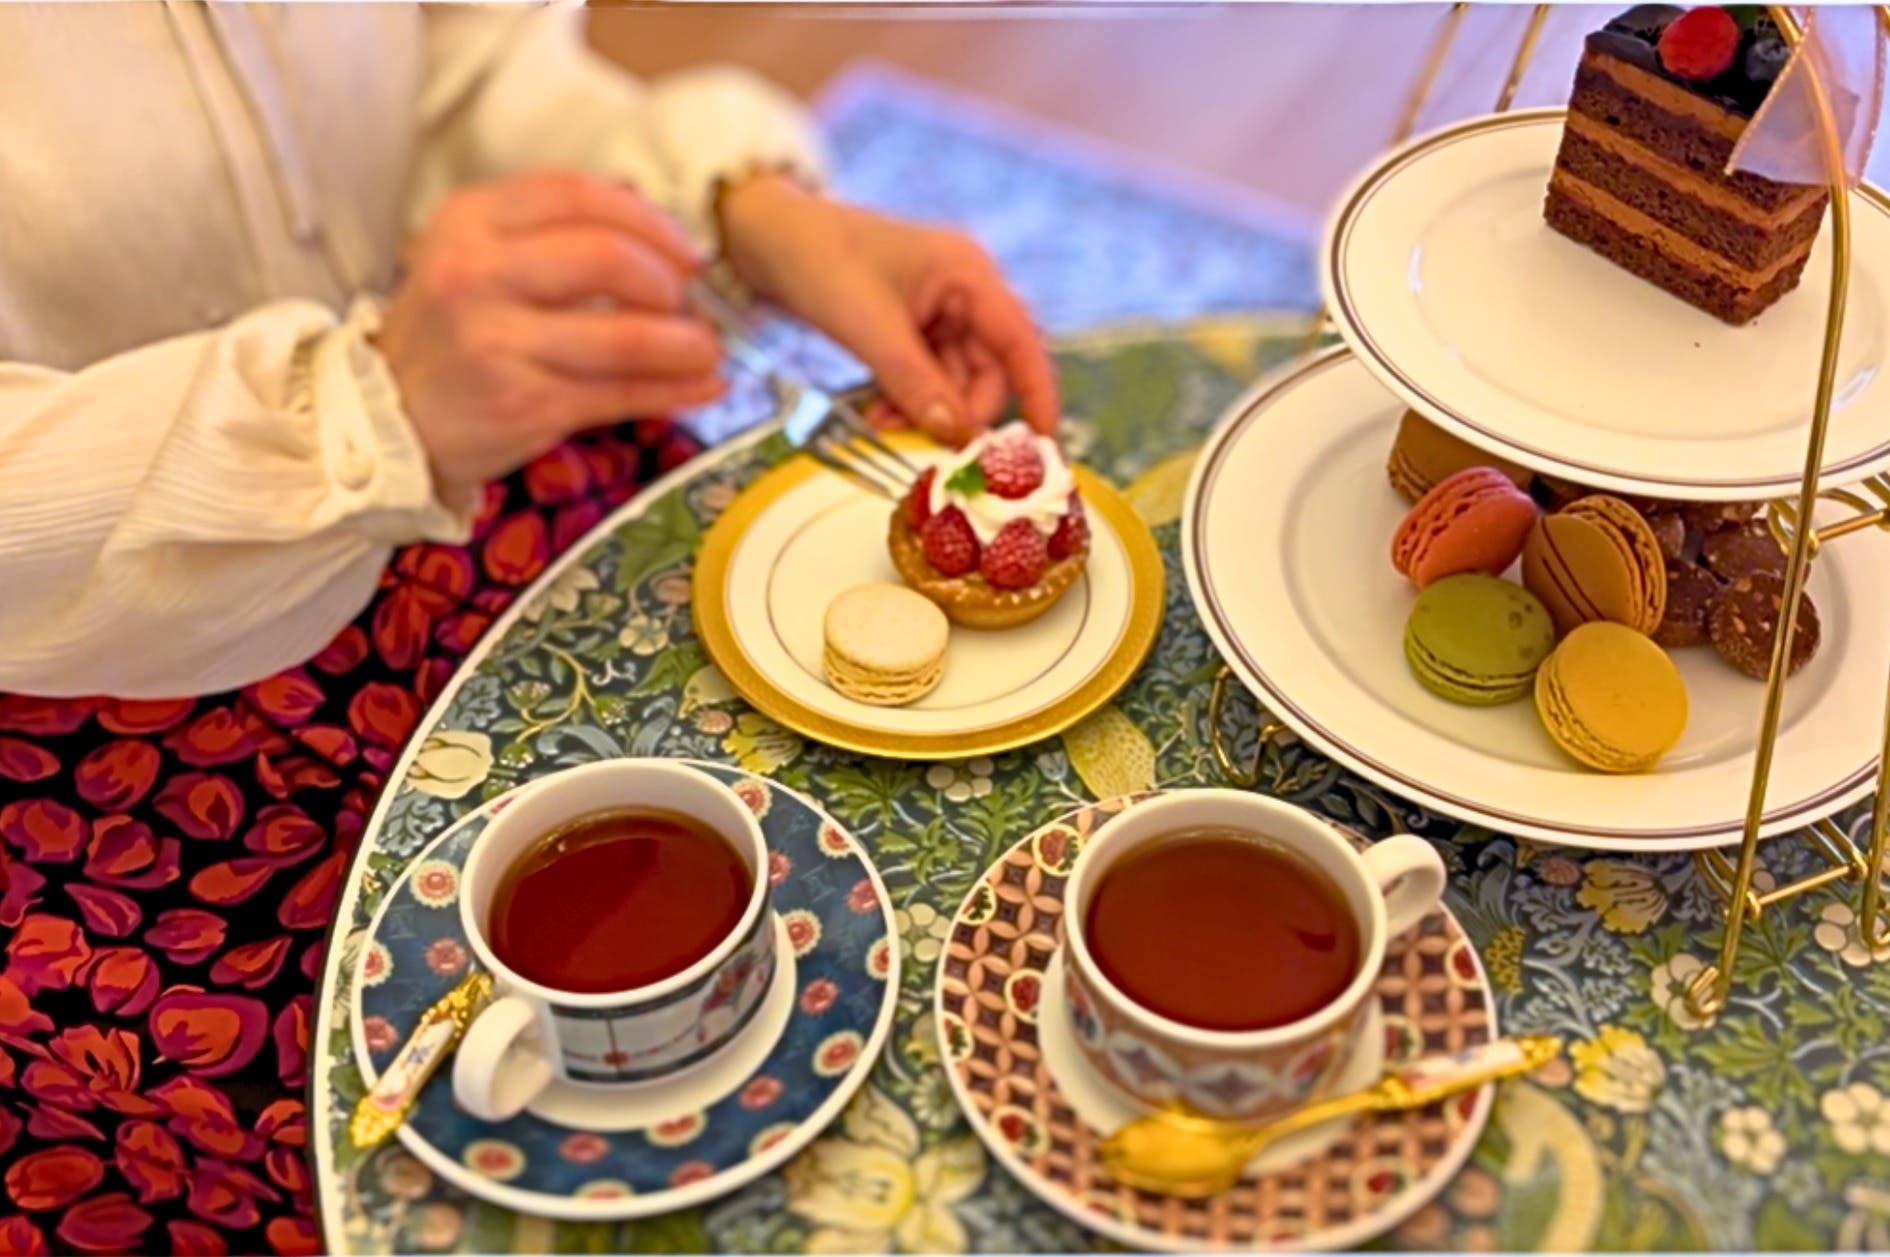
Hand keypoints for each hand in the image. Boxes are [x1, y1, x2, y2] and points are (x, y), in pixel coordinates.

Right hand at [374, 171, 725, 504]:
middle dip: (668, 280)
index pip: (578, 195)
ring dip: (687, 344)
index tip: (685, 251)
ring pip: (624, 337)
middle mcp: (475, 274)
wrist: (389, 416)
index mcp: (469, 220)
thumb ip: (554, 234)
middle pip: (606, 257)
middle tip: (690, 300)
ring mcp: (496, 343)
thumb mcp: (479, 256)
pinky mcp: (523, 405)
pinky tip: (704, 387)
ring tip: (711, 350)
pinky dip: (675, 391)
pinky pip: (620, 394)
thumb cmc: (454, 331)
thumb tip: (664, 235)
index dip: (648, 220)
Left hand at [718, 174, 1057, 446]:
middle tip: (922, 445)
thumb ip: (913, 381)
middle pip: (988, 371)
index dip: (1038, 395)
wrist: (762, 236)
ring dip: (927, 411)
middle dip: (959, 411)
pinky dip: (908, 400)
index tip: (1043, 447)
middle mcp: (963, 291)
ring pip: (955, 381)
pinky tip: (878, 412)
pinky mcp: (911, 328)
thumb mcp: (866, 324)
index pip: (1021, 342)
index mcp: (968, 273)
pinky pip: (926, 378)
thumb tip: (956, 435)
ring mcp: (937, 310)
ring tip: (882, 425)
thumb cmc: (817, 258)